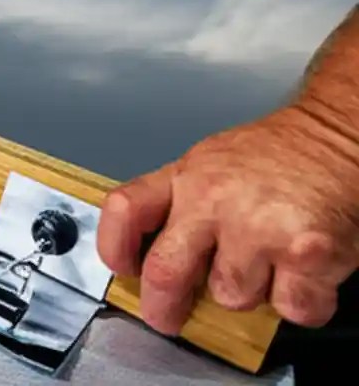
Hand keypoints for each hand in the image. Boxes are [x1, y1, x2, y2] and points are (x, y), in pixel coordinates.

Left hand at [97, 104, 358, 334]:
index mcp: (187, 176)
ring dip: (252, 293)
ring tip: (271, 260)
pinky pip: (289, 308)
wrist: (340, 133)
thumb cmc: (280, 153)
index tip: (122, 269)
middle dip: (163, 308)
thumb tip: (156, 258)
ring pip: (232, 297)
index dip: (115, 246)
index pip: (125, 209)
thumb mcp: (213, 163)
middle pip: (165, 272)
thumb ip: (182, 204)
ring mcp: (260, 228)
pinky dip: (301, 301)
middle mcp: (215, 200)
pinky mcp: (306, 253)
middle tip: (169, 317)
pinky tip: (305, 271)